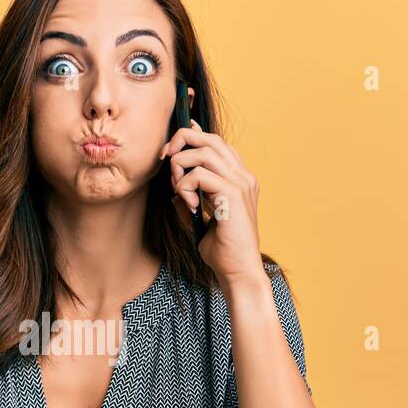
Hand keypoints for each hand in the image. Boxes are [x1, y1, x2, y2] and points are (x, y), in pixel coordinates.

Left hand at [159, 119, 265, 288]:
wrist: (238, 271)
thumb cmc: (223, 250)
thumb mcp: (203, 220)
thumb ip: (193, 200)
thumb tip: (175, 187)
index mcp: (240, 179)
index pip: (217, 143)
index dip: (192, 136)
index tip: (171, 148)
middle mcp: (243, 176)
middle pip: (210, 138)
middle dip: (181, 142)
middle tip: (165, 159)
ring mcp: (241, 183)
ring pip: (203, 151)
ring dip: (180, 165)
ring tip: (177, 188)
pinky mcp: (234, 194)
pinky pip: (199, 175)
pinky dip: (185, 187)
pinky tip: (190, 206)